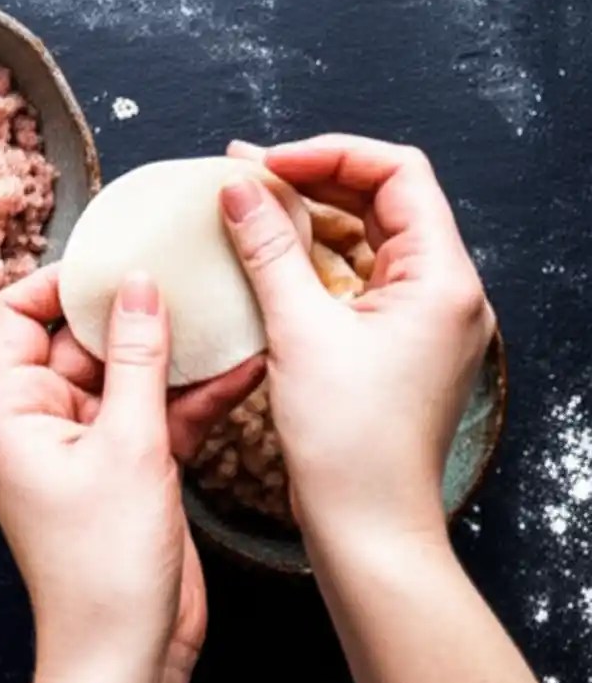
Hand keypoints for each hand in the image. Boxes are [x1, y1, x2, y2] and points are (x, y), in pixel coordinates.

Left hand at [0, 265, 262, 682]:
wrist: (128, 653)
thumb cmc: (104, 567)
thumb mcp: (127, 446)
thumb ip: (137, 360)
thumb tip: (138, 287)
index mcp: (10, 415)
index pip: (13, 318)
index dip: (56, 283)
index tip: (109, 260)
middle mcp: (40, 426)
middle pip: (77, 343)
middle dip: (129, 312)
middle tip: (181, 272)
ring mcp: (85, 448)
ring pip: (126, 377)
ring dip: (171, 352)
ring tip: (221, 309)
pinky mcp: (127, 471)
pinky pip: (155, 415)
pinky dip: (191, 395)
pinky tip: (240, 365)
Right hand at [222, 135, 495, 548]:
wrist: (367, 527)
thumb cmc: (348, 444)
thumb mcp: (299, 331)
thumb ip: (268, 249)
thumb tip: (239, 188)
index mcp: (441, 278)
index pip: (396, 174)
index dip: (328, 155)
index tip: (266, 163)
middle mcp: (444, 293)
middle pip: (381, 203)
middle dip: (311, 182)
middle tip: (243, 177)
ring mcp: (423, 321)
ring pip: (366, 243)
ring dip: (308, 223)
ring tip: (246, 212)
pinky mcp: (396, 346)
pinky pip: (356, 284)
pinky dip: (313, 265)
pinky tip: (265, 262)